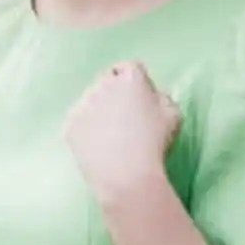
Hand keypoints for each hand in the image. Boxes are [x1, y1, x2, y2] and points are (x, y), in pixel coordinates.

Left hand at [65, 61, 181, 207]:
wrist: (127, 176)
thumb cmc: (155, 145)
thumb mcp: (174, 116)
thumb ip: (162, 98)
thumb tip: (152, 97)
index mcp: (131, 78)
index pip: (129, 67)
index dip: (135, 84)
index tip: (140, 101)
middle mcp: (103, 84)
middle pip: (107, 82)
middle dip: (114, 95)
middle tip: (124, 119)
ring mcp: (83, 104)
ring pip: (90, 101)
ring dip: (99, 111)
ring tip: (111, 137)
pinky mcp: (70, 125)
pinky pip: (79, 122)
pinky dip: (86, 131)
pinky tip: (99, 147)